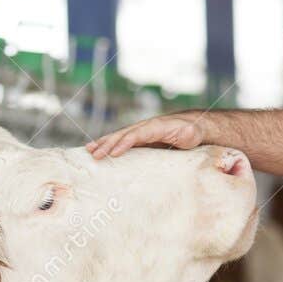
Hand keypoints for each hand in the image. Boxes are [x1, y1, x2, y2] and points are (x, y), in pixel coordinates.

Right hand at [86, 114, 207, 158]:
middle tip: (94, 154)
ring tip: (89, 151)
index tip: (113, 153)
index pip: (136, 135)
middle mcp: (144, 128)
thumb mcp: (192, 133)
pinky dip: (109, 145)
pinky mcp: (140, 140)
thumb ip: (188, 133)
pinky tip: (98, 151)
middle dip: (107, 144)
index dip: (124, 143)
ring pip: (119, 137)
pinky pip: (121, 142)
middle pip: (123, 135)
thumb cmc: (192, 132)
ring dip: (103, 143)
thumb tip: (187, 134)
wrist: (193, 127)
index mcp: (155, 127)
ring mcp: (141, 133)